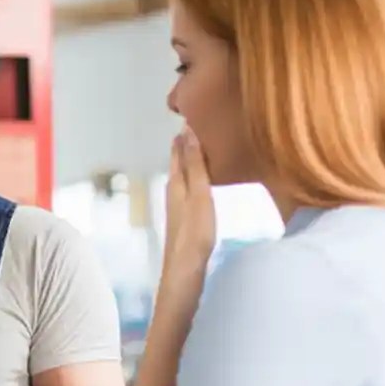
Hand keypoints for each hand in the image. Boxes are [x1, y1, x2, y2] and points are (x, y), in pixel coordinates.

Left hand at [162, 126, 215, 292]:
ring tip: (209, 145)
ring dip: (195, 160)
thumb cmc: (194, 234)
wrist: (185, 272)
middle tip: (204, 124)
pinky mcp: (187, 219)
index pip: (179, 150)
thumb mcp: (198, 195)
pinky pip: (193, 188)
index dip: (185, 134)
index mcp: (176, 183)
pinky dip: (200, 177)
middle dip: (190, 143)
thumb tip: (186, 132)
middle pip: (181, 161)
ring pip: (186, 175)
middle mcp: (174, 192)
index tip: (194, 113)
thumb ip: (195, 166)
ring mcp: (179, 206)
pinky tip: (208, 181)